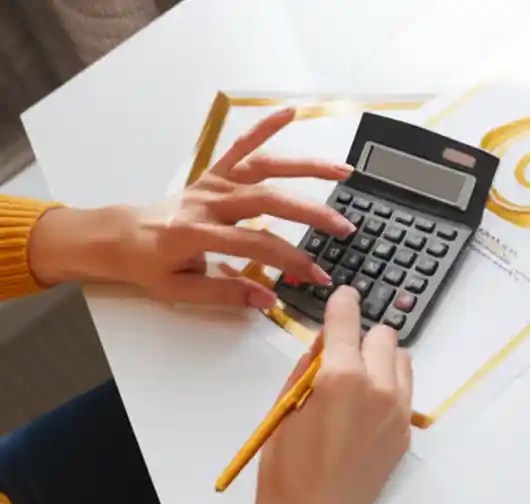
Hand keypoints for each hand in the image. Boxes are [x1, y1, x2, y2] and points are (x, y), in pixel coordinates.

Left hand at [27, 107, 356, 306]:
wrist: (120, 236)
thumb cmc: (149, 265)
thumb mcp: (180, 290)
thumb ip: (226, 294)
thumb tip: (270, 299)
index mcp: (195, 232)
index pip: (255, 244)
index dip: (291, 260)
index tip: (318, 276)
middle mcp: (207, 201)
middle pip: (268, 200)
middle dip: (310, 213)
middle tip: (344, 227)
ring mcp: (212, 182)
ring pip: (264, 167)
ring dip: (305, 166)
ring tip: (342, 171)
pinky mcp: (214, 173)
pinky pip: (241, 146)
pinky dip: (264, 126)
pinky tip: (288, 112)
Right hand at [256, 286, 412, 503]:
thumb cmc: (286, 465)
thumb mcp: (285, 405)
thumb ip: (308, 365)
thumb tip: (324, 338)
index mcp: (341, 377)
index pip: (348, 319)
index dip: (343, 303)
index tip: (343, 296)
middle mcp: (378, 388)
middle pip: (384, 336)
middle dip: (362, 338)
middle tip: (340, 355)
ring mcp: (397, 412)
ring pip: (402, 361)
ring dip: (381, 361)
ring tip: (355, 382)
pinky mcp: (405, 433)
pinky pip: (404, 393)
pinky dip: (388, 389)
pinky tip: (363, 410)